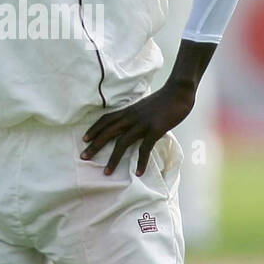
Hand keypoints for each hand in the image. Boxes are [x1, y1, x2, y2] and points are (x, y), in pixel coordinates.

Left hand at [80, 80, 195, 175]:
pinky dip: (141, 162)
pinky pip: (145, 148)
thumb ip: (137, 114)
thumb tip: (133, 124)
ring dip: (113, 158)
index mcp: (129, 110)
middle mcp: (132, 116)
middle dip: (95, 145)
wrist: (179, 91)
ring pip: (122, 142)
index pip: (106, 119)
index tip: (84, 139)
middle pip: (108, 132)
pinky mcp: (155, 129)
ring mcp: (143, 123)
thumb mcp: (145, 105)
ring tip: (106, 172)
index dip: (94, 129)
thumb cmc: (164, 99)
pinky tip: (138, 173)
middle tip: (84, 157)